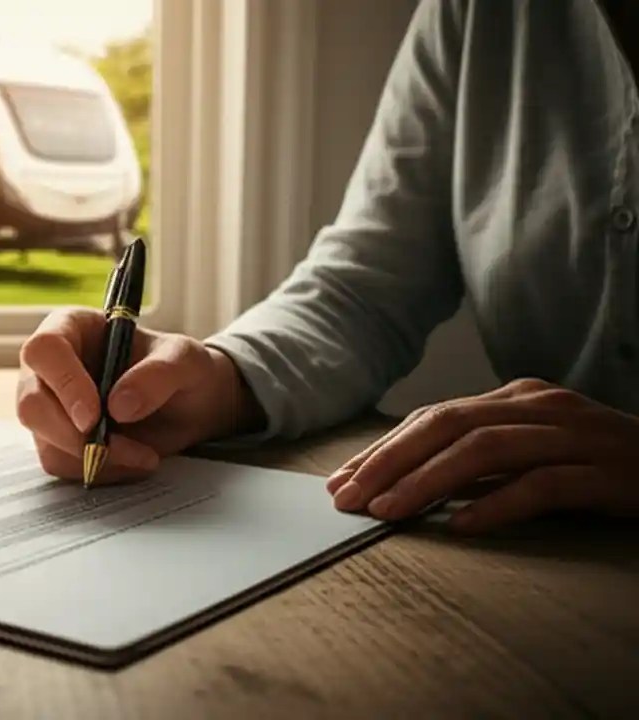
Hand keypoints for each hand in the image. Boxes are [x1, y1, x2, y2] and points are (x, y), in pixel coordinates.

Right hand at [16, 308, 262, 482]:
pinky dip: (99, 470)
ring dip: (93, 457)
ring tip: (143, 454)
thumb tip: (119, 406)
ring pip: (45, 440)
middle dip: (73, 435)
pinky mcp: (58, 440)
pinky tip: (132, 461)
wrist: (190, 406)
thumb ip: (159, 374)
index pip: (45, 349)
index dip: (63, 382)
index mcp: (72, 328)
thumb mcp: (185, 360)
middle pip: (31, 403)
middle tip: (118, 447)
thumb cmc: (182, 369)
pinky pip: (62, 464)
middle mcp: (51, 367)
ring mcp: (51, 406)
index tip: (93, 415)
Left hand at [326, 378, 638, 532]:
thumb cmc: (599, 467)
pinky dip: (496, 504)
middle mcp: (540, 407)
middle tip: (348, 498)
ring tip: (387, 513)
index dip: (382, 449)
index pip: (432, 417)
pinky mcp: (607, 472)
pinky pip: (542, 485)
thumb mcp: (532, 454)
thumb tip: (404, 486)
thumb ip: (478, 462)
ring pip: (484, 450)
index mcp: (516, 398)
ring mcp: (575, 435)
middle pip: (447, 424)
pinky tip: (461, 526)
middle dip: (389, 462)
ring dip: (427, 482)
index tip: (340, 482)